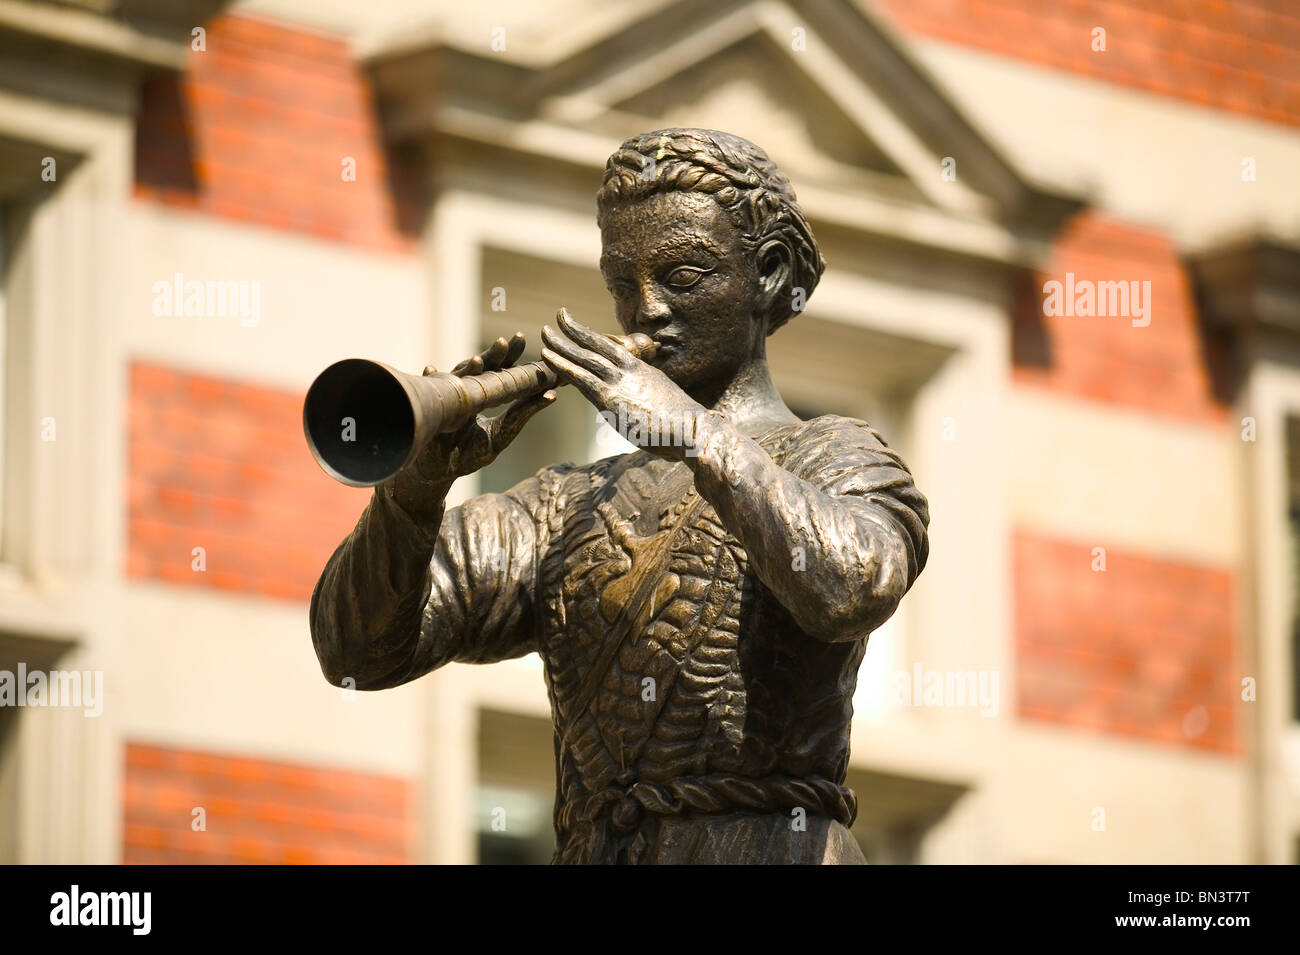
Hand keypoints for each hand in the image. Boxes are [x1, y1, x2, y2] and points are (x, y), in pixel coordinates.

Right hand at [386, 333, 555, 522]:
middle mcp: (463, 391)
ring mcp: (444, 399)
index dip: (509, 355)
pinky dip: (429, 381)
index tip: (521, 338)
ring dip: (467, 370)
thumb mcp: (501, 434)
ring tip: (479, 362)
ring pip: (456, 378)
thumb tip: (553, 395)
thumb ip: (522, 414)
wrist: (437, 471)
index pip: (499, 370)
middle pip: (480, 368)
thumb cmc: (469, 453)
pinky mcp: (427, 413)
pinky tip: (432, 369)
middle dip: (492, 355)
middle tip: (506, 343)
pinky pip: (425, 394)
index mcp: (483, 394)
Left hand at [541, 309, 705, 460]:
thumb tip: (649, 408)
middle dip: (576, 330)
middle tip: (560, 316)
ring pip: (584, 357)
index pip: (614, 351)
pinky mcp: (610, 398)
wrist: (694, 431)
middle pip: (597, 345)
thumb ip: (652, 400)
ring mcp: (619, 382)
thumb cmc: (686, 427)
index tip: (584, 330)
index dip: (596, 339)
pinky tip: (546, 356)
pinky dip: (562, 364)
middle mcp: (630, 371)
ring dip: (561, 344)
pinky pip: (580, 377)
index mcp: (644, 371)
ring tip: (544, 332)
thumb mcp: (667, 406)